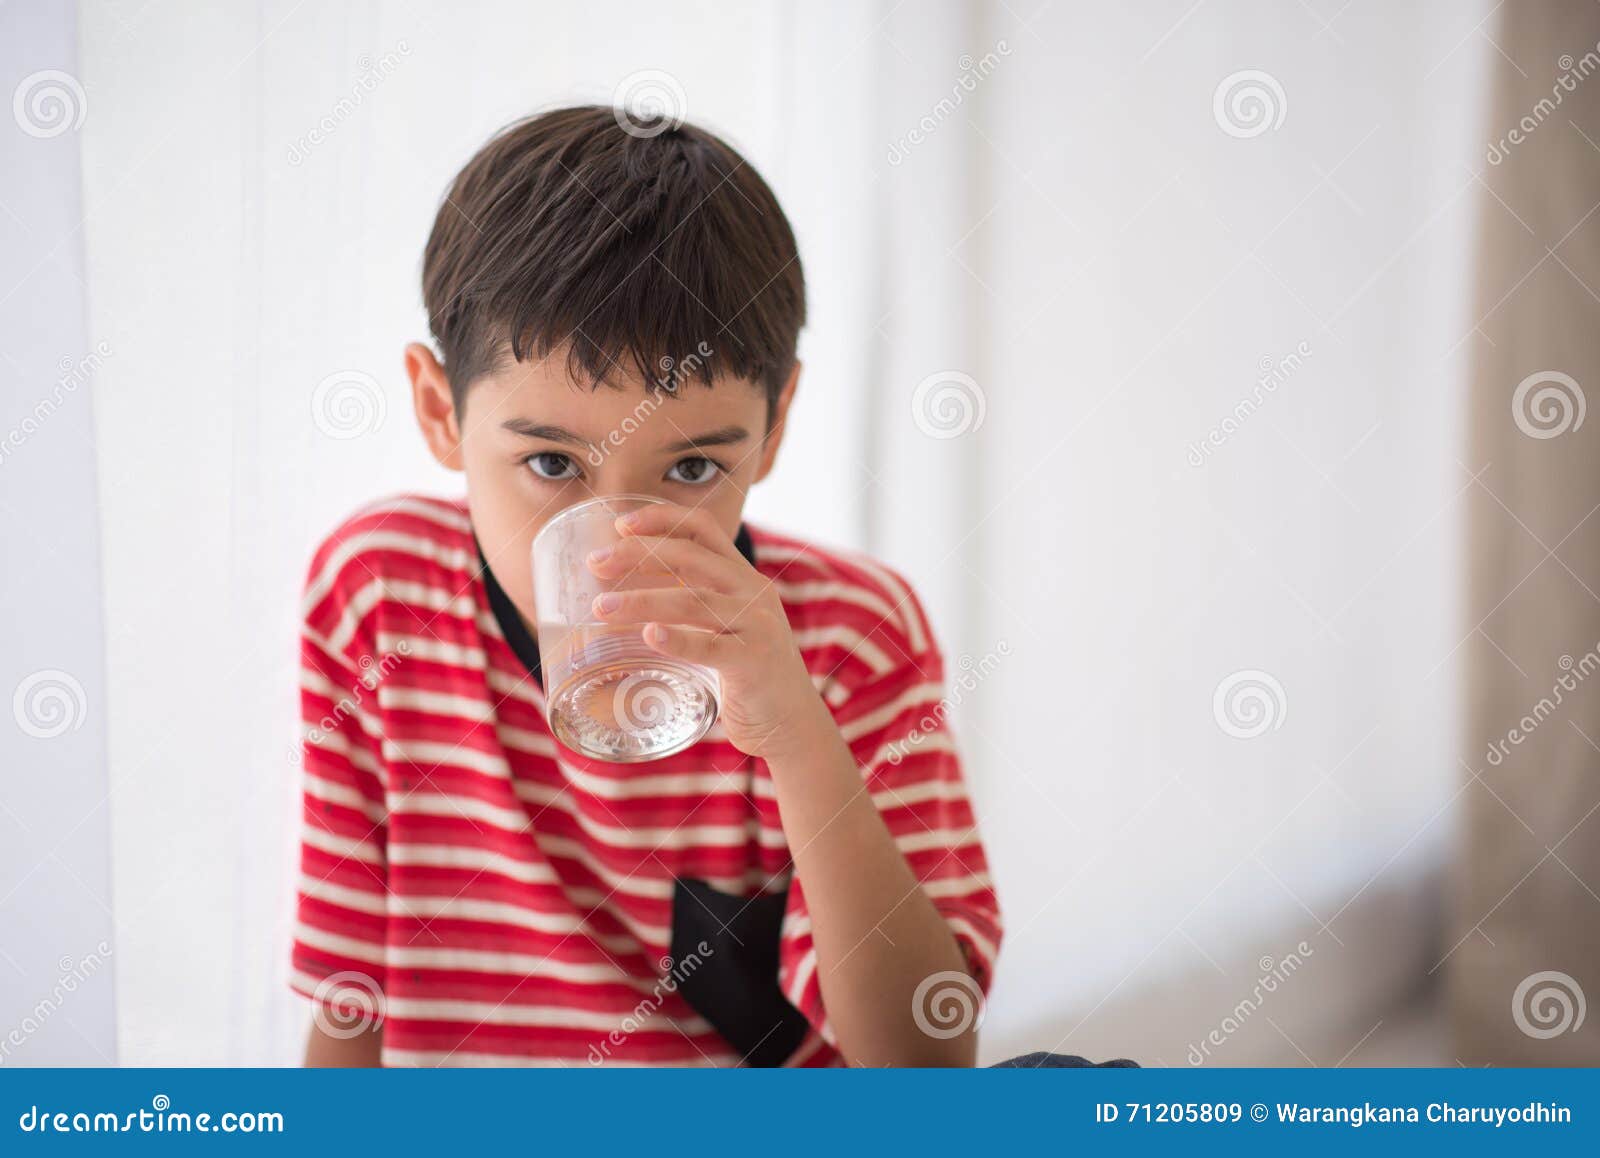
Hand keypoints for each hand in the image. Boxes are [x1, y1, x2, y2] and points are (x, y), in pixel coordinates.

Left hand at [584, 502, 828, 760]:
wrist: (793, 722)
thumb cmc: (749, 675)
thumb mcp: (727, 626)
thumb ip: (695, 607)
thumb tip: (628, 600)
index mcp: (743, 577)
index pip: (702, 528)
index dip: (661, 518)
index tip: (620, 526)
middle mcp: (753, 591)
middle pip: (690, 556)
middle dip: (637, 554)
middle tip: (595, 565)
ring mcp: (756, 625)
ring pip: (692, 600)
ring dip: (641, 600)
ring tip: (600, 608)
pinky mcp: (754, 661)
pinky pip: (710, 646)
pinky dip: (678, 639)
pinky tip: (650, 636)